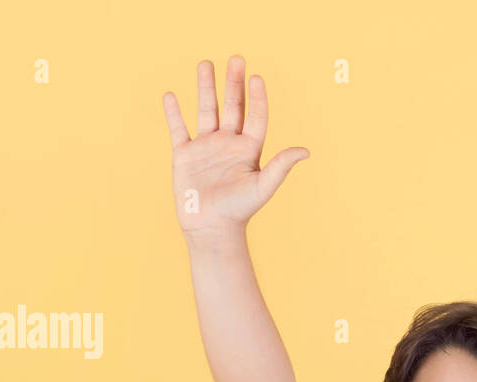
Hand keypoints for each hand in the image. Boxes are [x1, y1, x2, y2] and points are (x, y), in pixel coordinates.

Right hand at [161, 56, 308, 239]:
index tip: (256, 78)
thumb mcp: (263, 187)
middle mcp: (228, 144)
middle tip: (236, 59)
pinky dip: (173, 113)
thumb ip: (281, 166)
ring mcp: (206, 147)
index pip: (255, 117)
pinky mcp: (184, 155)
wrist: (212, 229)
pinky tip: (171, 95)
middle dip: (233, 83)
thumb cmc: (239, 211)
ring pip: (206, 111)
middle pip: (232, 107)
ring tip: (206, 64)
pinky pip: (178, 128)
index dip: (257, 98)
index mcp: (248, 150)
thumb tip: (305, 151)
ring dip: (205, 88)